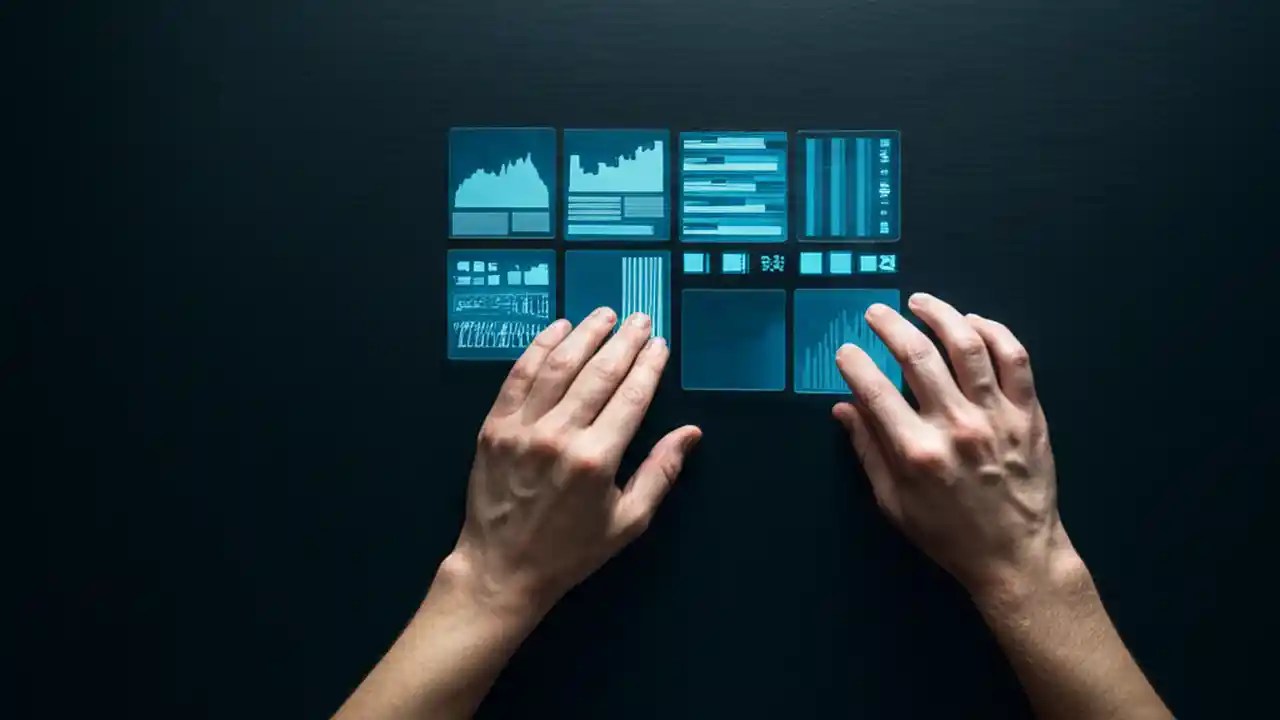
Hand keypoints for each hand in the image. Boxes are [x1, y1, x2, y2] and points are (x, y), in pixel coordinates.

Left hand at [445, 307, 700, 617]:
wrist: (501, 569)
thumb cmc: (570, 551)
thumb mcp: (628, 522)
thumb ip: (660, 473)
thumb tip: (690, 433)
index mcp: (596, 460)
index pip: (631, 396)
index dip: (648, 365)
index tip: (659, 345)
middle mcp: (559, 437)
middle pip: (598, 373)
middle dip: (624, 341)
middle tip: (639, 319)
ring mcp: (522, 429)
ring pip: (559, 366)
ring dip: (584, 334)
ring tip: (604, 315)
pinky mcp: (494, 427)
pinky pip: (519, 376)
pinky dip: (539, 347)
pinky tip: (558, 330)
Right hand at [833, 293, 1081, 604]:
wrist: (1016, 556)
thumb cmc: (948, 534)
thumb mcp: (893, 503)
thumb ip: (868, 451)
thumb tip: (843, 407)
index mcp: (917, 453)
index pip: (875, 390)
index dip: (854, 363)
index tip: (846, 351)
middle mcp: (956, 427)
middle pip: (917, 356)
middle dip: (889, 326)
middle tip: (875, 313)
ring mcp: (997, 417)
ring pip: (967, 346)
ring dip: (940, 314)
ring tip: (920, 302)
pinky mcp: (1028, 414)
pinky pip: (1014, 358)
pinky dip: (993, 332)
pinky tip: (972, 323)